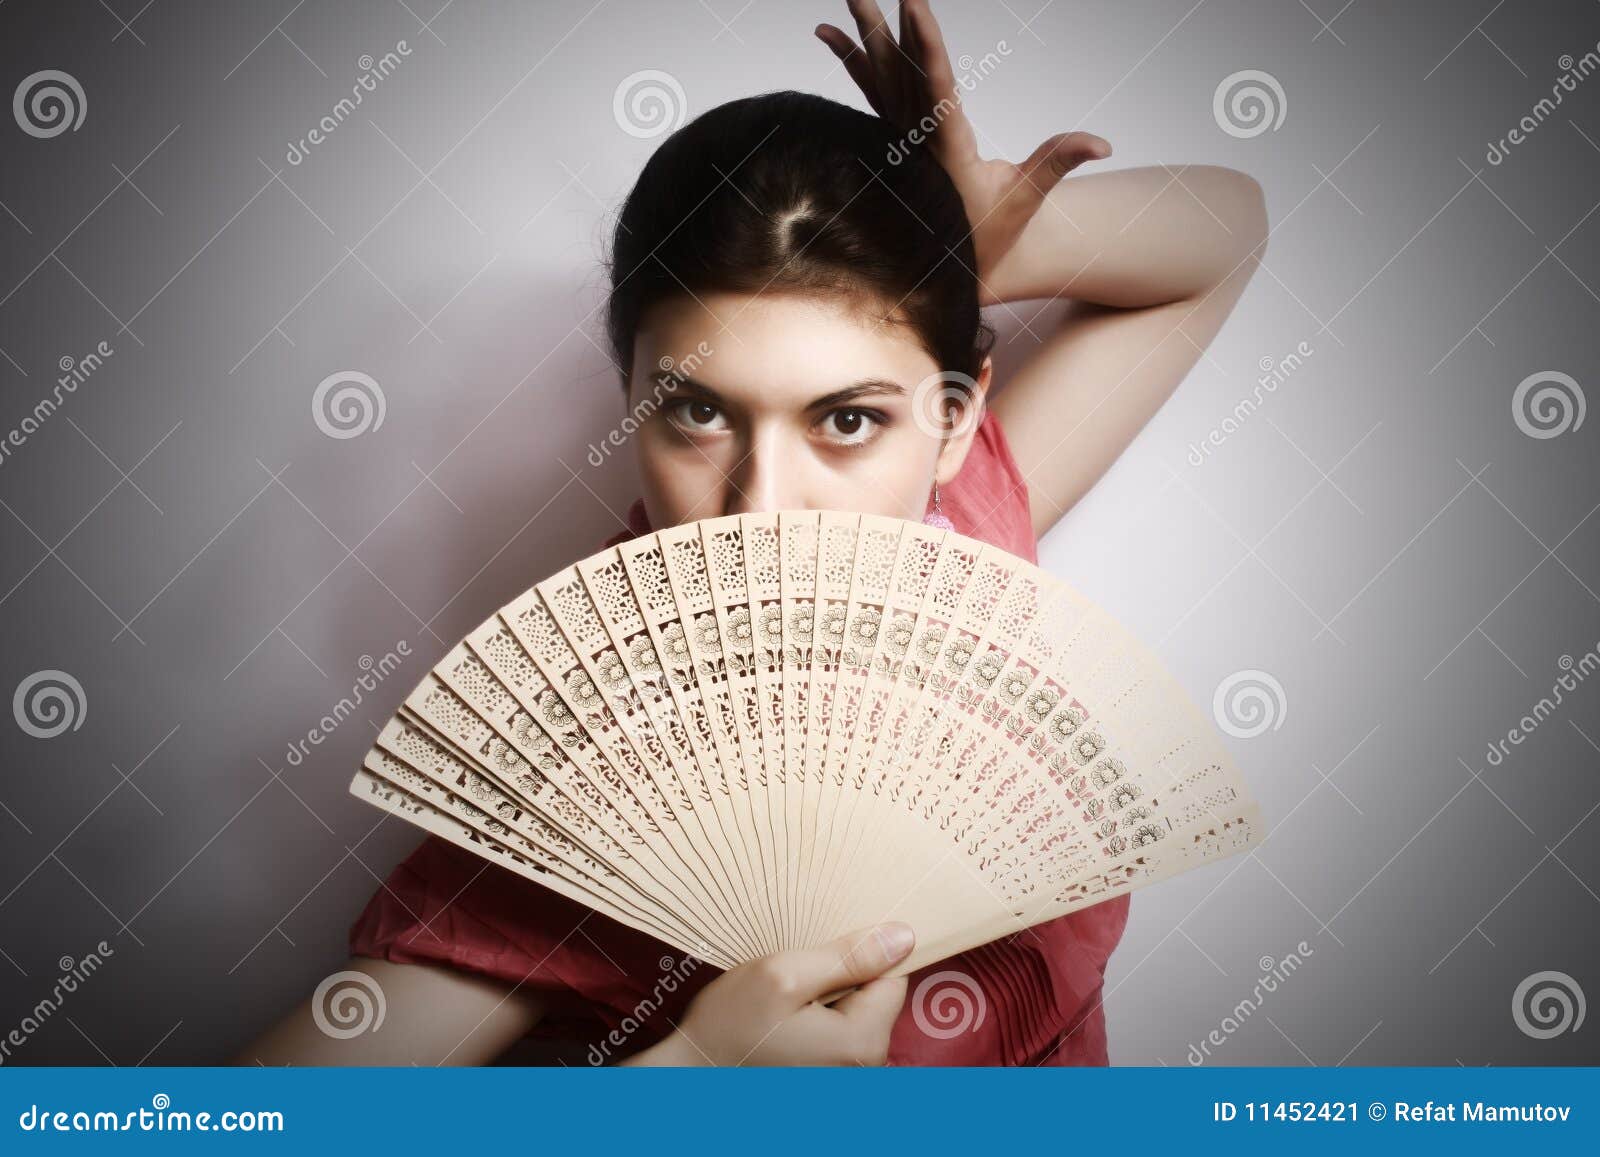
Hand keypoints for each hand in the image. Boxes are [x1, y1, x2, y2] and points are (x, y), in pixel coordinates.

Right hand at [623, 923, 914, 1065]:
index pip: (894, 978)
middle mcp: (865, 1069)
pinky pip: (839, 1035)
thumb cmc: (729, 1028)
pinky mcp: (828, 1080)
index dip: (863, 953)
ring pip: (856, 1015)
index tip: (825, 949)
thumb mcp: (783, 975)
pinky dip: (818, 1019)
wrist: (691, 1077)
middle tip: (797, 972)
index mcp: (863, 1043)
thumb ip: (847, 956)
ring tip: (787, 996)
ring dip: (828, 997)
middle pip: (877, 999)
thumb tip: (904, 937)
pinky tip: (786, 1017)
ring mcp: (847, 1079)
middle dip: (843, 977)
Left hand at [816, 0, 1111, 283]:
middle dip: (887, 26)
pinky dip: (851, 62)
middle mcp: (915, 142)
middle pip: (899, 73)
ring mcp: (900, 140)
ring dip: (864, 34)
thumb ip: (1060, 161)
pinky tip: (830, 35)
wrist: (948, 270)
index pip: (937, 89)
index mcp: (947, 151)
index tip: (912, 5)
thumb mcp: (1027, 199)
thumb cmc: (991, 235)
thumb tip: (1103, 143)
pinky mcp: (893, 139)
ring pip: (878, 76)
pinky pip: (868, 92)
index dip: (925, 46)